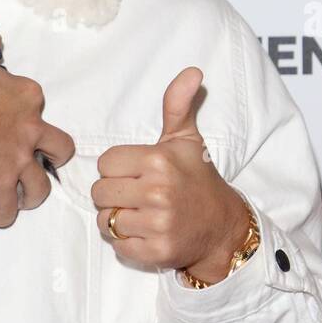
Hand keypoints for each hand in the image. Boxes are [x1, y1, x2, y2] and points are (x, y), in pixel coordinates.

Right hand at [0, 21, 75, 226]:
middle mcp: (31, 129)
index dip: (24, 109)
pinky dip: (6, 214)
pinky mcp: (1, 183)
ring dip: (34, 193)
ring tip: (25, 197)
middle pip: (60, 148)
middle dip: (54, 156)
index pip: (37, 101)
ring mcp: (19, 159)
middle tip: (41, 159)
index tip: (7, 115)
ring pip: (41, 185)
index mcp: (26, 96)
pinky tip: (1, 218)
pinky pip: (9, 207)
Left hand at [90, 67, 249, 281]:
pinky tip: (147, 233)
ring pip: (105, 220)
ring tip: (142, 214)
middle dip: (113, 194)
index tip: (138, 173)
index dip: (117, 169)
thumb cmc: (197, 179)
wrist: (222, 227)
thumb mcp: (186, 140)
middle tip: (138, 195)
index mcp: (158, 161)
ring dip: (118, 219)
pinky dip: (127, 243)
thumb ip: (178, 105)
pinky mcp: (156, 252)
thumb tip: (192, 71)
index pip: (104, 163)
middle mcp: (157, 192)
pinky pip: (118, 246)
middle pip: (99, 192)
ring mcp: (157, 224)